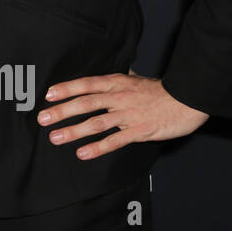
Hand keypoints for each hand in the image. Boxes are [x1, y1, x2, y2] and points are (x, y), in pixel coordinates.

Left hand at [37, 71, 208, 159]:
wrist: (188, 100)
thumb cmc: (160, 91)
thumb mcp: (135, 79)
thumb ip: (116, 79)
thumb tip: (100, 77)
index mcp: (117, 83)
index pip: (86, 84)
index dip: (67, 88)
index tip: (48, 94)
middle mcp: (120, 97)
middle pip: (86, 103)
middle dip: (62, 111)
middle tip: (43, 118)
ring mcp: (129, 115)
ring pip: (96, 123)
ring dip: (74, 131)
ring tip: (56, 137)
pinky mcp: (140, 131)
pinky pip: (115, 140)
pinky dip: (98, 147)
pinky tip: (82, 153)